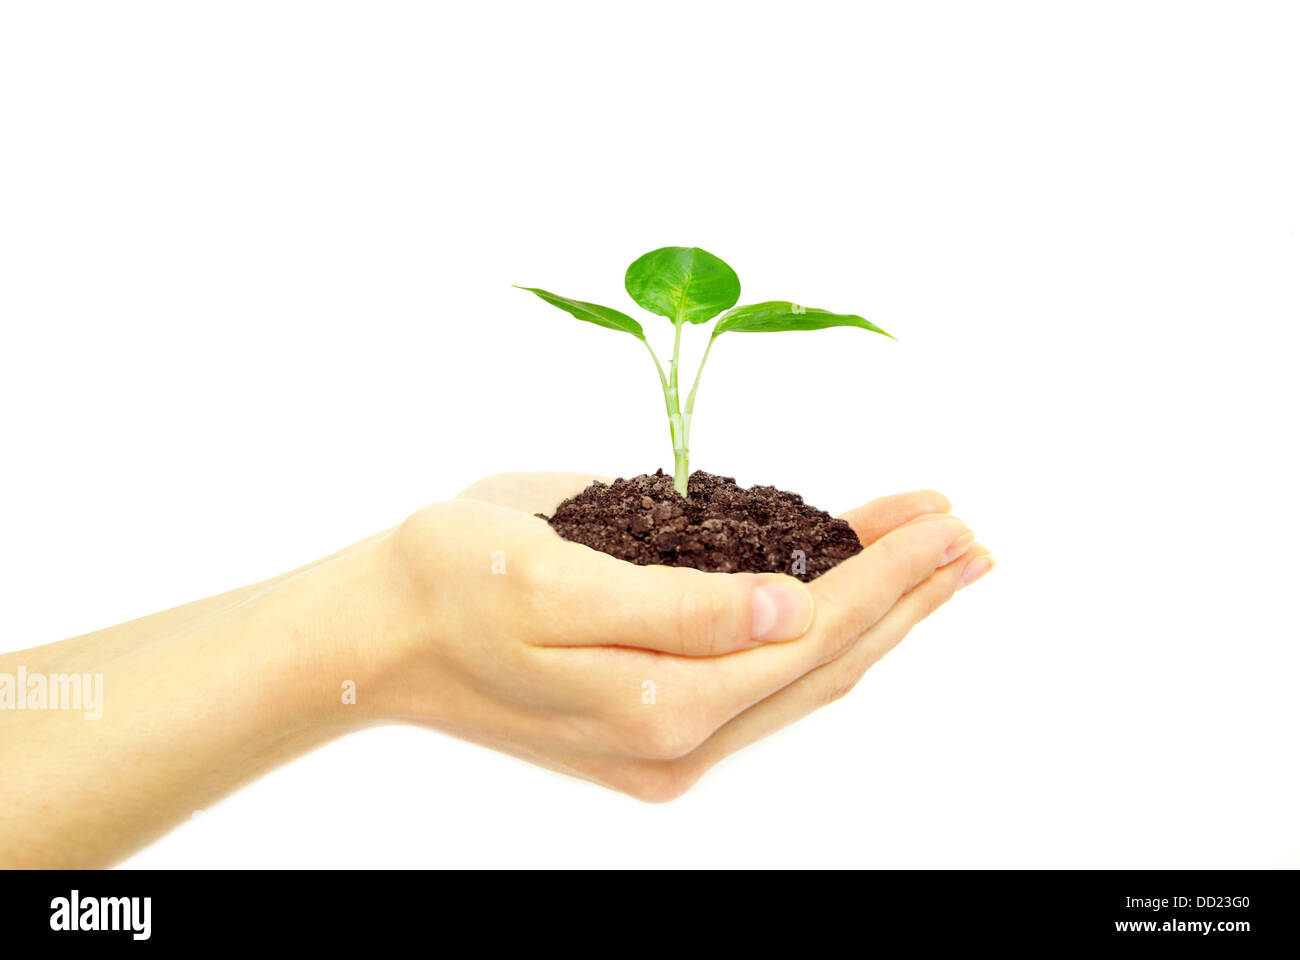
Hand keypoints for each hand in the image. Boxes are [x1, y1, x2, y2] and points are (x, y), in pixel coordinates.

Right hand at [348, 472, 993, 800]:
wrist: (377, 638)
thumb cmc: (451, 585)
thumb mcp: (553, 579)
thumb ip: (677, 607)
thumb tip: (787, 606)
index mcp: (662, 702)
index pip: (813, 630)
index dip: (888, 571)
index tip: (944, 516)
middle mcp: (678, 740)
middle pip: (826, 662)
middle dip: (905, 594)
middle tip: (969, 538)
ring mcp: (667, 744)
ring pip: (802, 678)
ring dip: (875, 618)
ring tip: (934, 566)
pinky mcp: (650, 729)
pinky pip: (763, 683)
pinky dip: (818, 636)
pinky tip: (843, 604)